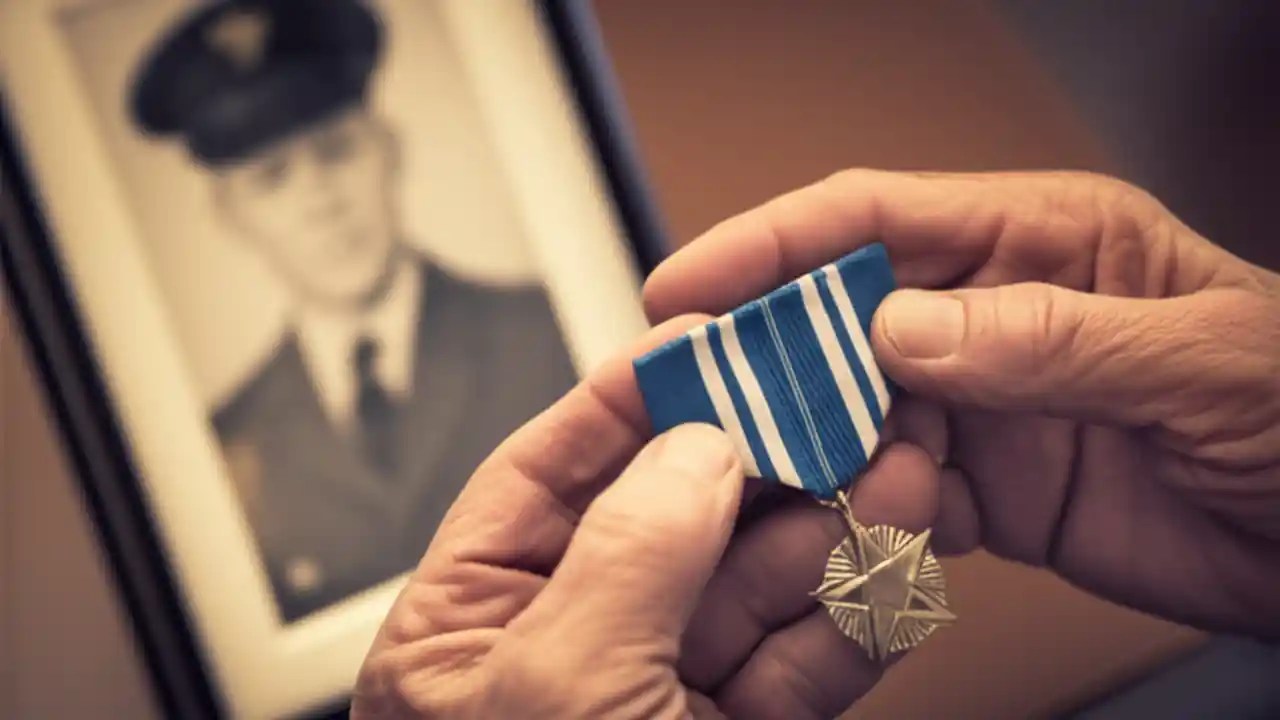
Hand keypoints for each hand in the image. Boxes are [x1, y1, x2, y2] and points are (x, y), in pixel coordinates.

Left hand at [353, 323, 943, 718]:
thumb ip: (628, 553)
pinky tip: (890, 548)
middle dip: (756, 453)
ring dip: (821, 518)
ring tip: (887, 453)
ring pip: (748, 581)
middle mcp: (561, 650)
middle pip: (669, 514)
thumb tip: (695, 445)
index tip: (707, 339)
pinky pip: (798, 660)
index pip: (548, 471)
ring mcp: (657, 698)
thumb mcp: (557, 694)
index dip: (630, 398)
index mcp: (465, 627)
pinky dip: (849, 607)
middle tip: (827, 388)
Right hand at [645, 170, 1279, 638]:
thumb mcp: (1199, 359)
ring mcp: (987, 408)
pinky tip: (854, 535)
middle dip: (760, 357)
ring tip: (771, 484)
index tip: (688, 286)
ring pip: (854, 418)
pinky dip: (864, 521)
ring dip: (809, 452)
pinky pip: (896, 499)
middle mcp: (997, 315)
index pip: (876, 220)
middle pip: (841, 321)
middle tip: (689, 399)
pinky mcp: (992, 494)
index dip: (770, 246)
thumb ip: (1049, 338)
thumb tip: (903, 332)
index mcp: (1042, 241)